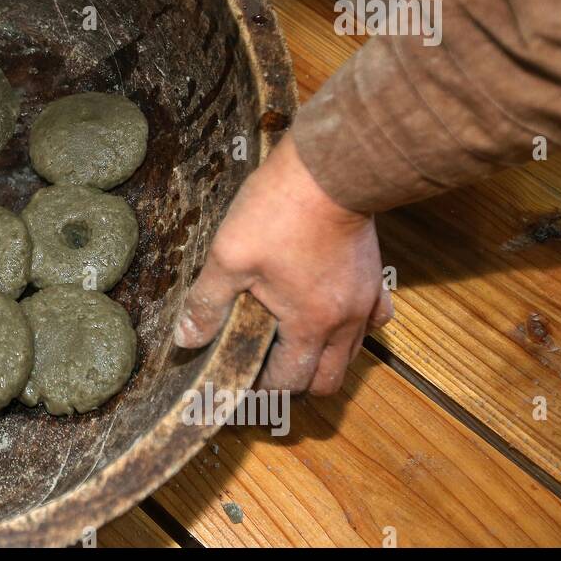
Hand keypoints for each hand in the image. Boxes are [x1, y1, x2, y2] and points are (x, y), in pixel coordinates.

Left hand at [174, 133, 393, 394]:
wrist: (329, 169)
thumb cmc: (278, 210)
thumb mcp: (228, 256)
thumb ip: (207, 302)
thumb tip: (186, 338)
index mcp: (309, 324)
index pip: (289, 381)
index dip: (264, 392)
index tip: (242, 388)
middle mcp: (345, 321)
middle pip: (328, 379)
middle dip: (297, 385)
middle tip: (266, 375)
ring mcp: (365, 298)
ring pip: (352, 352)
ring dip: (324, 359)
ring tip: (291, 347)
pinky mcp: (374, 274)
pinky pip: (374, 317)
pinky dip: (354, 327)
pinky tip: (331, 315)